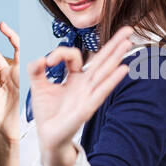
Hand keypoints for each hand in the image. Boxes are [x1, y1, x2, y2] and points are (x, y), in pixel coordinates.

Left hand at [0, 22, 22, 143]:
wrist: (6, 130)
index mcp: (4, 76)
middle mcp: (15, 73)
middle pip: (15, 48)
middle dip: (9, 34)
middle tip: (1, 23)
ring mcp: (23, 75)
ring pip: (23, 50)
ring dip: (15, 37)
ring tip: (4, 26)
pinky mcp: (27, 79)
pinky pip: (26, 61)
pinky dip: (22, 50)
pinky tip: (13, 40)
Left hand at [27, 27, 133, 165]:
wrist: (48, 137)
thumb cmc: (47, 113)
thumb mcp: (37, 85)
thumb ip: (36, 69)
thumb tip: (40, 58)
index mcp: (75, 78)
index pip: (75, 56)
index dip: (61, 53)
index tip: (48, 61)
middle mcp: (85, 84)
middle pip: (103, 60)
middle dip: (115, 44)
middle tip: (128, 29)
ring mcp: (89, 95)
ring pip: (105, 72)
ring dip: (117, 57)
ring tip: (128, 43)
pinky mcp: (88, 107)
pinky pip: (102, 91)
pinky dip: (112, 80)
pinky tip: (123, 69)